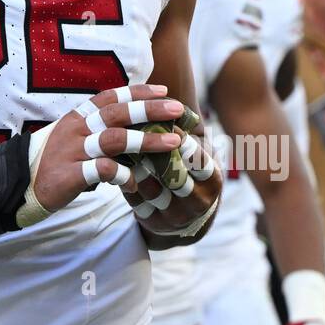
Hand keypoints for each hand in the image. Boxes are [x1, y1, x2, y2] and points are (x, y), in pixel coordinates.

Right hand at [20, 85, 185, 221]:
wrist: (18, 185)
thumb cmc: (52, 162)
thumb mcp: (72, 138)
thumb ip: (98, 132)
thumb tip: (133, 129)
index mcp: (76, 117)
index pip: (110, 97)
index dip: (137, 92)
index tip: (163, 90)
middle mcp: (75, 129)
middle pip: (117, 113)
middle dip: (149, 109)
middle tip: (177, 108)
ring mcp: (72, 151)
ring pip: (115, 139)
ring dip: (147, 140)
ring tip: (173, 142)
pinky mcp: (70, 175)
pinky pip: (103, 171)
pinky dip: (123, 175)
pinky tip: (135, 183)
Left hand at [123, 104, 221, 240]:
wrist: (186, 213)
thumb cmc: (191, 171)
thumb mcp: (200, 155)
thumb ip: (192, 134)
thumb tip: (176, 102)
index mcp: (212, 180)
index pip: (199, 160)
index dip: (181, 141)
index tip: (165, 121)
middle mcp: (197, 201)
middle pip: (173, 176)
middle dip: (153, 153)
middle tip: (134, 131)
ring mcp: (175, 215)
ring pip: (151, 188)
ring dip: (133, 166)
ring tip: (117, 145)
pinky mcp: (154, 222)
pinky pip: (135, 200)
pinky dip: (124, 180)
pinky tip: (113, 164)